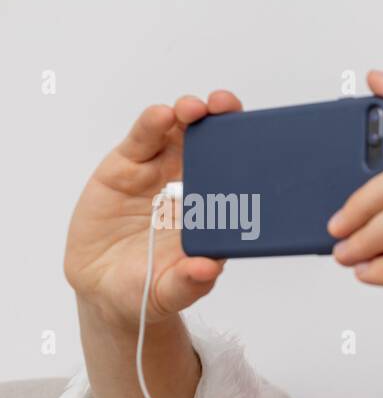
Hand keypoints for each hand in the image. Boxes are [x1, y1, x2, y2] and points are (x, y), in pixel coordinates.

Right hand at [65, 91, 242, 330]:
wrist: (104, 287)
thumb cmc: (150, 287)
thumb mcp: (172, 291)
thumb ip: (189, 282)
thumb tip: (208, 270)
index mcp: (216, 210)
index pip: (241, 174)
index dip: (252, 153)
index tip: (263, 138)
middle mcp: (193, 184)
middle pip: (214, 142)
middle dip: (223, 120)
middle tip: (226, 107)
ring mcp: (160, 172)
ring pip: (179, 132)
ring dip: (188, 114)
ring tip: (192, 109)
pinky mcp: (127, 166)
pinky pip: (142, 139)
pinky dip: (152, 124)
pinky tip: (161, 116)